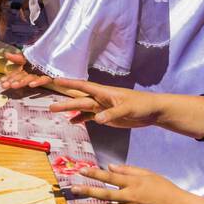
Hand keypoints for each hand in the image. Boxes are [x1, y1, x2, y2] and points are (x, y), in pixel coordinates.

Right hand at [0, 51, 46, 90]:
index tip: (1, 82)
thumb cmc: (40, 56)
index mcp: (25, 70)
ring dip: (21, 83)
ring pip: (29, 80)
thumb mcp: (26, 56)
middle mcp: (31, 74)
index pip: (15, 75)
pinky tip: (31, 85)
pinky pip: (43, 80)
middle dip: (12, 82)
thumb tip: (5, 54)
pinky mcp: (48, 77)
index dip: (8, 78)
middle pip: (20, 78)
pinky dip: (37, 82)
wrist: (56, 55)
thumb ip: (17, 57)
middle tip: (4, 86)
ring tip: (14, 85)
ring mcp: (39, 76)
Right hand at [25, 72, 163, 127]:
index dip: (70, 84)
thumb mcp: (127, 109)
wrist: (152, 111)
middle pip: (80, 100)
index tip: (56, 81)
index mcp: (104, 92)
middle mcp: (100, 99)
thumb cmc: (141, 105)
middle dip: (65, 103)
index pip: (83, 86)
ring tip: (55, 112)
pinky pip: (90, 117)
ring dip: (70, 110)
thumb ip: (112, 114)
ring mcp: (102, 107)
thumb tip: (97, 119)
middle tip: (51, 107)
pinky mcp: (106, 116)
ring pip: (82, 108)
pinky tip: (72, 122)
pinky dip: (81, 119)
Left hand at [71, 164, 193, 203]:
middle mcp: (129, 197)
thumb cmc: (162, 187)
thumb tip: (109, 167)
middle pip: (105, 194)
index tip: (82, 170)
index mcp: (132, 183)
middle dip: (88, 191)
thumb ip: (127, 170)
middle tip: (73, 189)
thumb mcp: (147, 173)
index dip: (95, 174)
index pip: (110, 177)